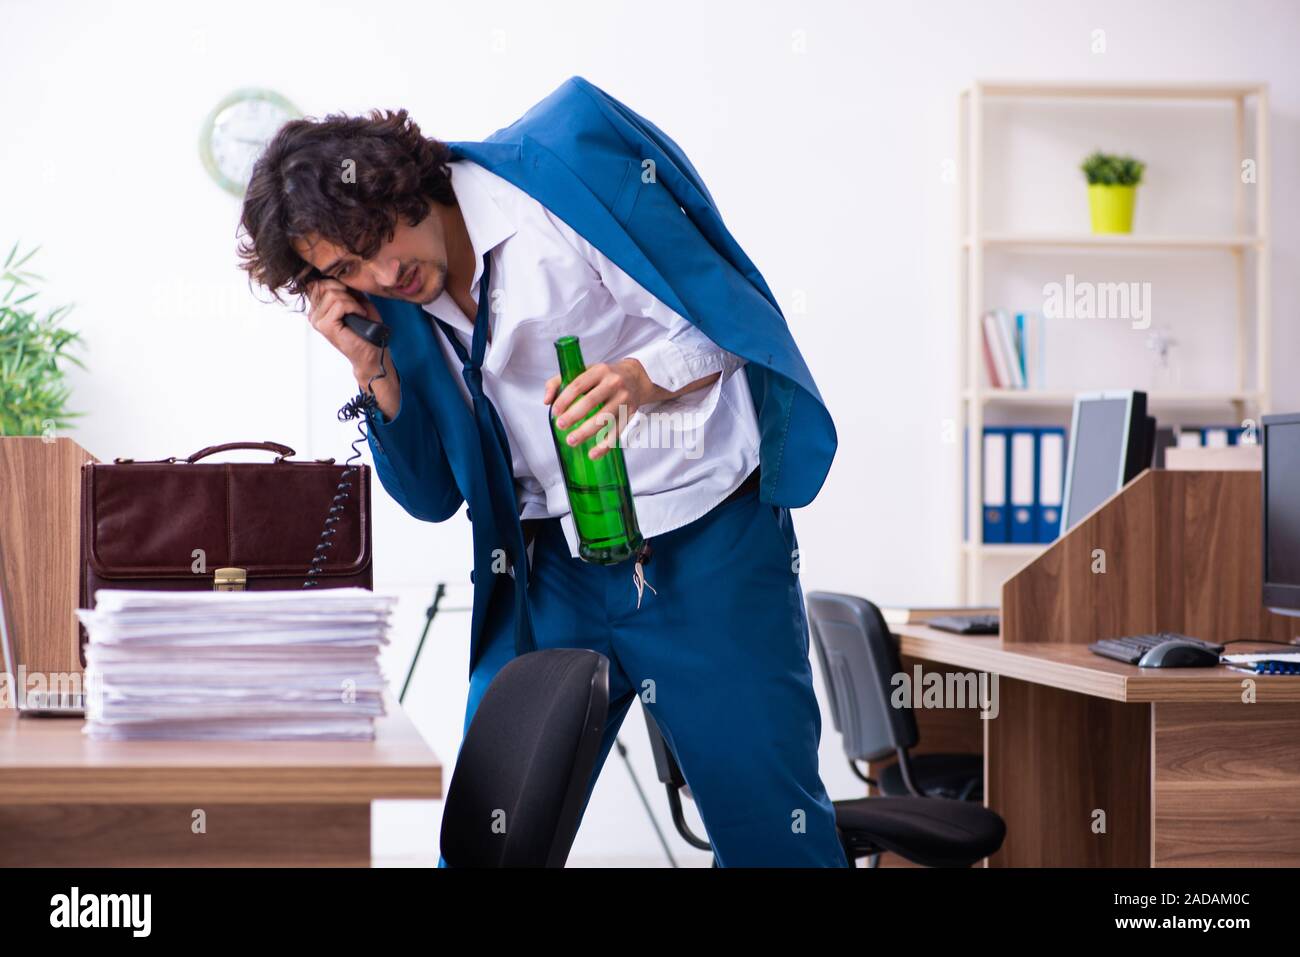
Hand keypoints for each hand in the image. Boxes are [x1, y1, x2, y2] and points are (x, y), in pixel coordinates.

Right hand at [306, 278, 399, 418]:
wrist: (372, 352)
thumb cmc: (366, 329)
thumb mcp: (356, 301)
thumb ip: (346, 289)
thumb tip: (342, 272)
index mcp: (318, 308)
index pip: (318, 282)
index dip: (336, 281)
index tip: (350, 291)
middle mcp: (314, 314)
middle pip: (324, 284)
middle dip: (345, 290)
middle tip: (356, 304)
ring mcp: (318, 321)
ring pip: (333, 294)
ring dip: (352, 301)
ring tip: (359, 312)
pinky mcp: (326, 326)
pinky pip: (339, 304)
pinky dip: (354, 307)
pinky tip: (360, 315)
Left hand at [543, 358, 651, 459]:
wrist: (635, 377)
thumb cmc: (603, 377)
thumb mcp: (583, 371)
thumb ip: (559, 382)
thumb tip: (547, 401)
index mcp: (599, 371)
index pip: (579, 385)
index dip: (565, 399)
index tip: (555, 412)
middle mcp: (613, 383)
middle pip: (592, 401)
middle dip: (574, 415)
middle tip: (560, 426)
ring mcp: (624, 399)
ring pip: (605, 418)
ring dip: (587, 432)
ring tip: (571, 440)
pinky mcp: (630, 413)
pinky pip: (617, 431)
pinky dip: (605, 445)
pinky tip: (593, 453)